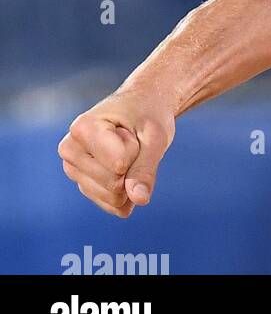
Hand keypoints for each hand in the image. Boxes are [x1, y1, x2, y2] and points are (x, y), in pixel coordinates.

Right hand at [58, 90, 175, 215]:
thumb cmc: (148, 115)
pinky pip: (113, 206)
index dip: (137, 149)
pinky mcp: (84, 186)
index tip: (133, 129)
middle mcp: (70, 151)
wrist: (142, 107)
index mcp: (82, 128)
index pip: (119, 164)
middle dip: (134, 165)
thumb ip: (146, 168)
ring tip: (126, 151)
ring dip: (131, 178)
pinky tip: (125, 167)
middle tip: (132, 140)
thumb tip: (140, 200)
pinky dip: (128, 192)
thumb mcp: (156, 136)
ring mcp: (74, 170)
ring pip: (113, 198)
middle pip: (113, 184)